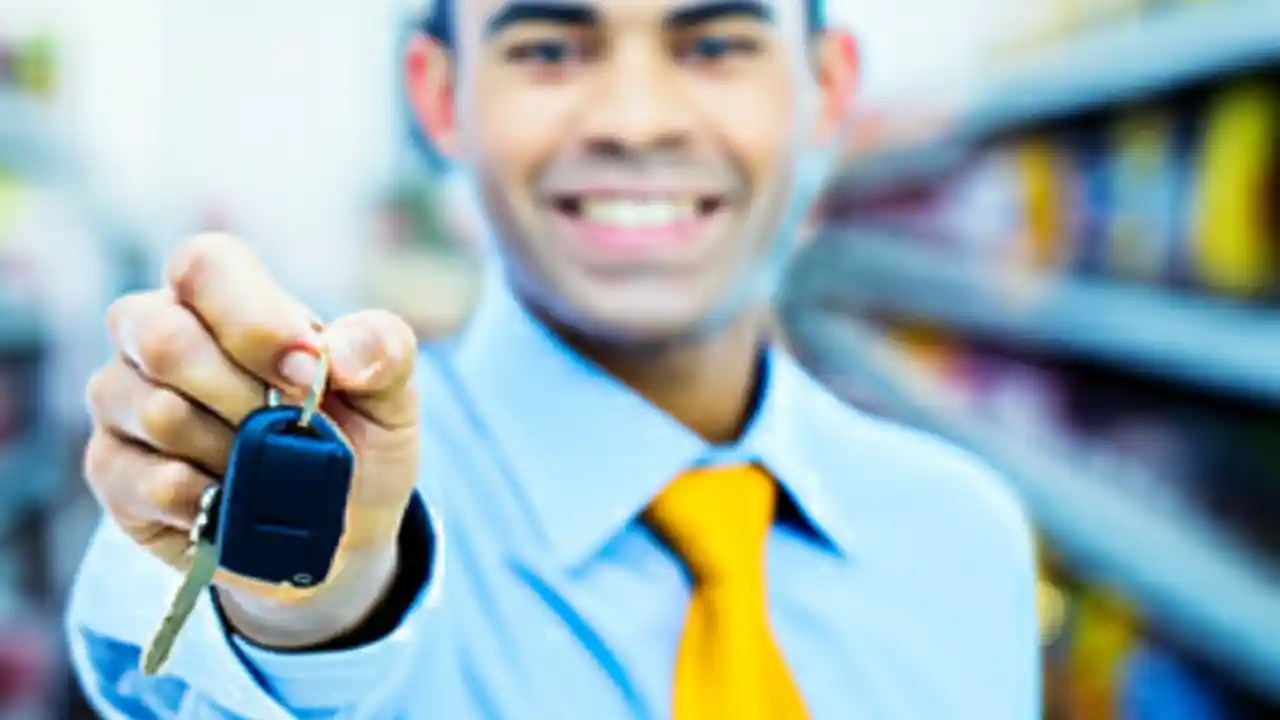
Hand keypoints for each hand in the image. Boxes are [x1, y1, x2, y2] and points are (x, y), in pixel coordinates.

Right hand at [84, 233, 421, 648]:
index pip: (204, 266)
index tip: (308, 372)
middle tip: (293, 428)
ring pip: (159, 414)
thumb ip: (382, 350)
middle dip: (245, 396)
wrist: (337, 529)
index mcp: (224, 296)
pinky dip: (216, 501)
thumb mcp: (390, 391)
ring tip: (272, 468)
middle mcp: (155, 334)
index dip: (254, 321)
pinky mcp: (113, 472)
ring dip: (239, 454)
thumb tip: (340, 353)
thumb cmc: (356, 437)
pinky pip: (153, 483)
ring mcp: (124, 402)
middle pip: (163, 339)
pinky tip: (240, 503)